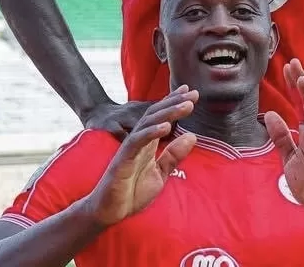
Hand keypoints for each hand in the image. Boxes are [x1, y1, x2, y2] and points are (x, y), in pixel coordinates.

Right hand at [84, 85, 198, 226]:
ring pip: (148, 123)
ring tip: (185, 105)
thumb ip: (174, 155)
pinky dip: (151, 132)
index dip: (174, 103)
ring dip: (168, 113)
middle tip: (192, 93)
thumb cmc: (132, 192)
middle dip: (174, 102)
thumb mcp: (160, 173)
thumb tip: (193, 136)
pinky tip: (166, 126)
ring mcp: (130, 148)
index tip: (190, 92)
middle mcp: (139, 141)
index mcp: (148, 143)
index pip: (161, 117)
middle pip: (156, 115)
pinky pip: (137, 141)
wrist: (110, 211)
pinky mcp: (123, 159)